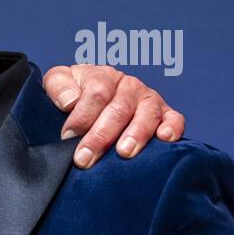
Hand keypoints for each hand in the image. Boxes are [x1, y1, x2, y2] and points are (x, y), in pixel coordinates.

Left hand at [42, 64, 184, 168]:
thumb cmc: (74, 93)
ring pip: (146, 115)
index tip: (67, 137)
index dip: (82, 116)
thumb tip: (69, 102)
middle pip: (118, 109)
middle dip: (101, 136)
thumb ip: (58, 85)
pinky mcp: (165, 114)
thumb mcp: (59, 81)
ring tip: (124, 152)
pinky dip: (172, 127)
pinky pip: (175, 118)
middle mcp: (128, 86)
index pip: (96, 93)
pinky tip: (164, 138)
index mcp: (103, 76)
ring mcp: (148, 100)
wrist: (92, 95)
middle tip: (85, 158)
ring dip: (136, 134)